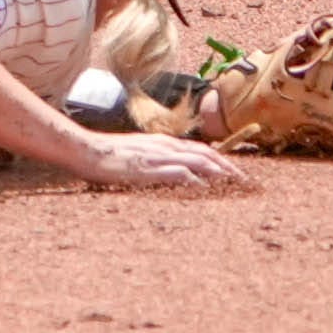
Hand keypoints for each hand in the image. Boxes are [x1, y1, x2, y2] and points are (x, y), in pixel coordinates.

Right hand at [73, 130, 246, 188]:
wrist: (86, 150)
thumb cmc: (108, 154)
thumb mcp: (137, 152)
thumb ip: (156, 158)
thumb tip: (174, 170)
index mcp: (163, 142)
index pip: (201, 149)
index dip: (221, 160)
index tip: (236, 172)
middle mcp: (165, 146)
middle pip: (206, 154)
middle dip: (228, 167)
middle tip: (246, 182)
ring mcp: (158, 156)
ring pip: (197, 161)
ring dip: (219, 172)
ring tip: (235, 184)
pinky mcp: (149, 169)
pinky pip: (178, 173)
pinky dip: (195, 180)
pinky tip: (206, 190)